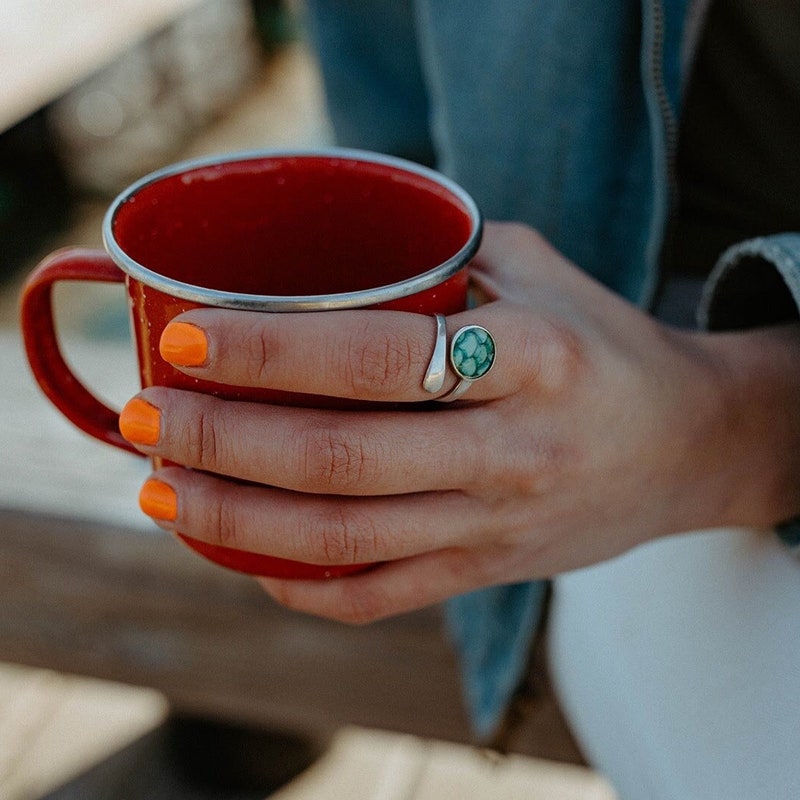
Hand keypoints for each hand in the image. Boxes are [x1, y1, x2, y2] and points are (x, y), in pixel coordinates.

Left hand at [119, 222, 799, 621]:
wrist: (688, 445)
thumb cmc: (602, 346)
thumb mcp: (539, 274)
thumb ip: (439, 258)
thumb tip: (321, 245)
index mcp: (531, 358)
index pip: (379, 359)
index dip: (271, 352)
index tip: (183, 340)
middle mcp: (512, 449)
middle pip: (340, 459)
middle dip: (221, 440)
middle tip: (138, 416)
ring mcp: (497, 526)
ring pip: (342, 540)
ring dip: (233, 519)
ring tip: (156, 488)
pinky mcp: (488, 572)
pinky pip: (379, 597)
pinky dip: (298, 585)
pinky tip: (240, 556)